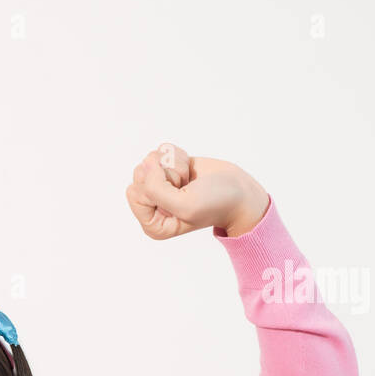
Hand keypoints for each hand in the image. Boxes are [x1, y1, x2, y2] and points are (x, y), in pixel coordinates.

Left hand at [124, 143, 268, 239]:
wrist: (240, 191)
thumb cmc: (215, 203)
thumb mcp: (184, 205)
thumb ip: (155, 189)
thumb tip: (144, 164)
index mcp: (152, 224)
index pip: (134, 192)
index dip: (157, 186)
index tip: (179, 193)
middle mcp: (151, 205)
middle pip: (141, 173)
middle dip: (167, 174)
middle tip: (186, 186)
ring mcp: (158, 186)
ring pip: (151, 160)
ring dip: (175, 166)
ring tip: (190, 181)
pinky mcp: (168, 169)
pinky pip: (162, 151)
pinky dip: (179, 156)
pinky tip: (190, 171)